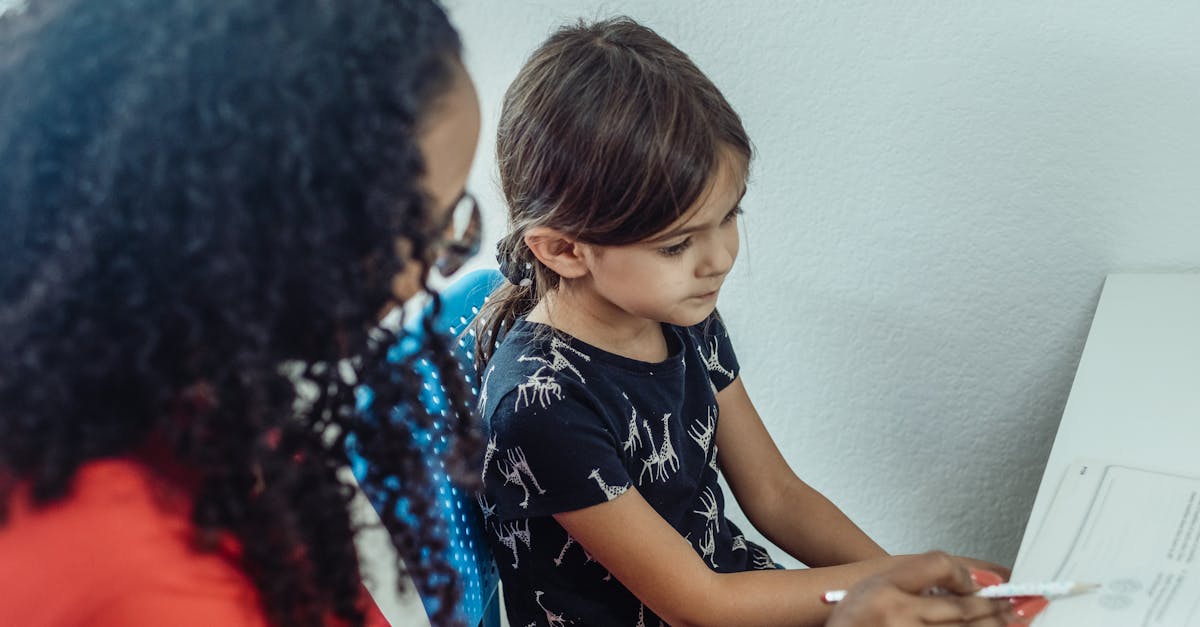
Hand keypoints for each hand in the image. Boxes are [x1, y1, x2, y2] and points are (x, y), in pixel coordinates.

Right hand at [825, 551, 1012, 626]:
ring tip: (1016, 617)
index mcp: (886, 590)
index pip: (936, 566)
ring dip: (997, 624)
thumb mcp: (874, 586)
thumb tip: (967, 582)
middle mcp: (899, 616)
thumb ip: (915, 577)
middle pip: (962, 607)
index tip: (977, 582)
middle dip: (995, 605)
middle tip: (1018, 601)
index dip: (963, 573)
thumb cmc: (853, 621)